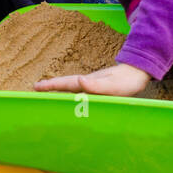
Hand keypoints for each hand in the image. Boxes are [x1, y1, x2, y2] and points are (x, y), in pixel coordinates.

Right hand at [34, 63, 151, 96]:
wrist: (139, 73)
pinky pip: (79, 93)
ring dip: (58, 91)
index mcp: (88, 82)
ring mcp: (91, 85)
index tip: (35, 87)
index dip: (50, 86)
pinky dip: (69, 94)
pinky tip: (69, 99)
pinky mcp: (97, 89)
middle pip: (64, 85)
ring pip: (71, 88)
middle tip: (34, 90)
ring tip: (46, 95)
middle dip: (49, 88)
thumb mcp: (113, 85)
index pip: (65, 83)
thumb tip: (79, 81)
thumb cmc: (127, 81)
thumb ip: (96, 85)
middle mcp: (87, 83)